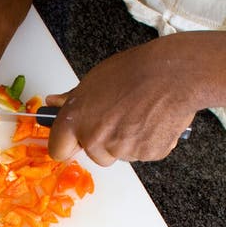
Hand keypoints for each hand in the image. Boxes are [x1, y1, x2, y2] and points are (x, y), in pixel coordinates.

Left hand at [46, 37, 198, 165]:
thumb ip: (73, 98)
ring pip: (120, 154)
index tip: (75, 140)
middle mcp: (95, 139)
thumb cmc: (134, 72)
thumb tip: (53, 102)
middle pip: (95, 154)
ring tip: (140, 113)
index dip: (68, 144)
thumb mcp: (95, 80)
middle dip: (106, 141)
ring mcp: (121, 150)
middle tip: (121, 115)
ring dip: (129, 140)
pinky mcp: (146, 154)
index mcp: (76, 120)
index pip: (58, 149)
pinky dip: (149, 141)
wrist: (173, 74)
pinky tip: (153, 120)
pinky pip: (143, 153)